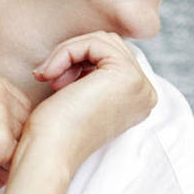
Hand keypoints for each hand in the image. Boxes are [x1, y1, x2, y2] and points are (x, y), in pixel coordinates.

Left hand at [24, 32, 156, 175]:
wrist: (48, 152)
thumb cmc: (54, 129)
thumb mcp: (83, 93)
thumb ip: (95, 72)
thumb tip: (93, 45)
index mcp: (138, 99)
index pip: (112, 56)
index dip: (81, 60)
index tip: (56, 82)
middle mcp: (145, 92)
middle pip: (109, 45)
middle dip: (75, 55)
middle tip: (50, 78)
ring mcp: (140, 84)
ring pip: (101, 41)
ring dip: (68, 54)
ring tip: (51, 78)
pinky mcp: (126, 75)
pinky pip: (93, 43)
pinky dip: (66, 53)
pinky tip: (51, 75)